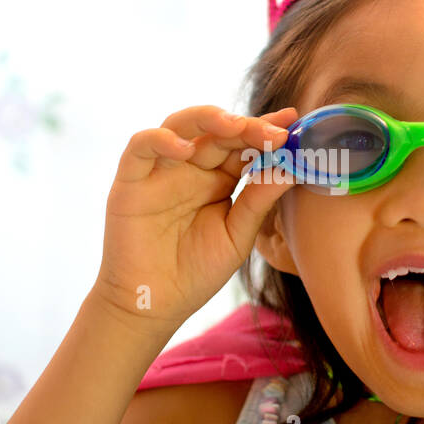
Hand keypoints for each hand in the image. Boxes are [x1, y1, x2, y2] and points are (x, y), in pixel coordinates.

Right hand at [94, 104, 298, 331]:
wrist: (154, 304)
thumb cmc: (195, 272)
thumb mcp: (237, 236)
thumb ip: (258, 201)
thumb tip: (291, 168)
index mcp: (217, 179)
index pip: (242, 144)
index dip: (265, 129)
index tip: (293, 121)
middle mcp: (190, 167)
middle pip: (217, 130)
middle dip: (247, 126)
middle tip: (275, 132)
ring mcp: (160, 170)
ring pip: (179, 125)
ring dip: (207, 118)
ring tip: (235, 126)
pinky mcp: (131, 180)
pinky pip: (141, 146)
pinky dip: (161, 140)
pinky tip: (186, 149)